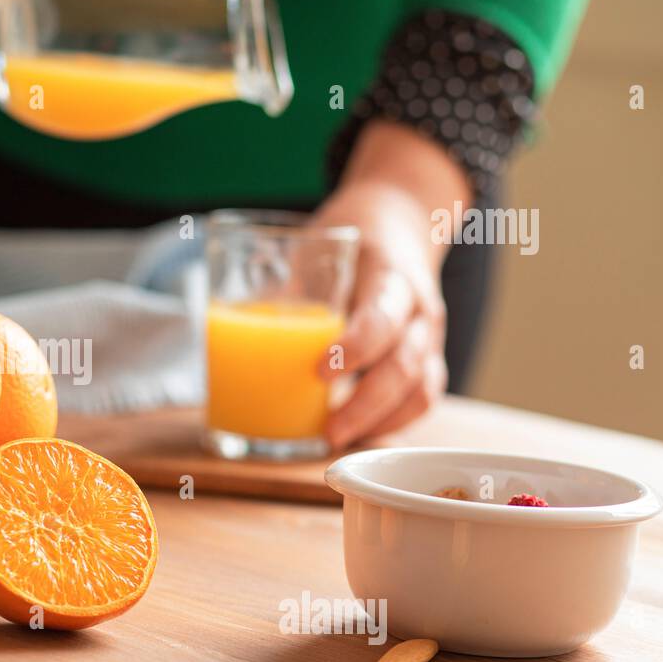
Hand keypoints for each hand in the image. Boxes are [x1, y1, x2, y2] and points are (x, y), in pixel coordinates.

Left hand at [310, 121, 470, 448]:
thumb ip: (290, 284)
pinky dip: (393, 423)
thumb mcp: (319, 245)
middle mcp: (419, 311)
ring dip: (380, 422)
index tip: (319, 371)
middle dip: (366, 405)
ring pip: (421, 391)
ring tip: (338, 440)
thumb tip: (233, 323)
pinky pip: (421, 400)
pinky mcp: (427, 359)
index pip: (382, 317)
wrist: (401, 222)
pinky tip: (361, 436)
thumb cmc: (352, 237)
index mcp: (392, 276)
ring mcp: (429, 338)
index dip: (355, 348)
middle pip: (406, 365)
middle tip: (329, 431)